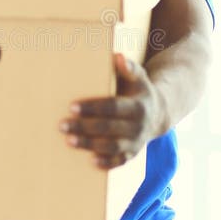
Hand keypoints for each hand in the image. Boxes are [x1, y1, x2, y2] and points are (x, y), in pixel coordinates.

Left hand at [59, 53, 164, 170]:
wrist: (158, 113)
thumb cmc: (139, 90)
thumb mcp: (138, 77)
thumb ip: (128, 67)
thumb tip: (117, 57)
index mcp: (138, 106)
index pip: (113, 107)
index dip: (93, 108)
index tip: (72, 107)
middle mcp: (138, 126)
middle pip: (109, 128)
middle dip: (85, 127)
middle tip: (62, 125)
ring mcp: (136, 142)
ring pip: (112, 147)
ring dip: (90, 145)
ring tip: (69, 140)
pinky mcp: (132, 153)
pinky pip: (119, 161)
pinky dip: (106, 163)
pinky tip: (89, 161)